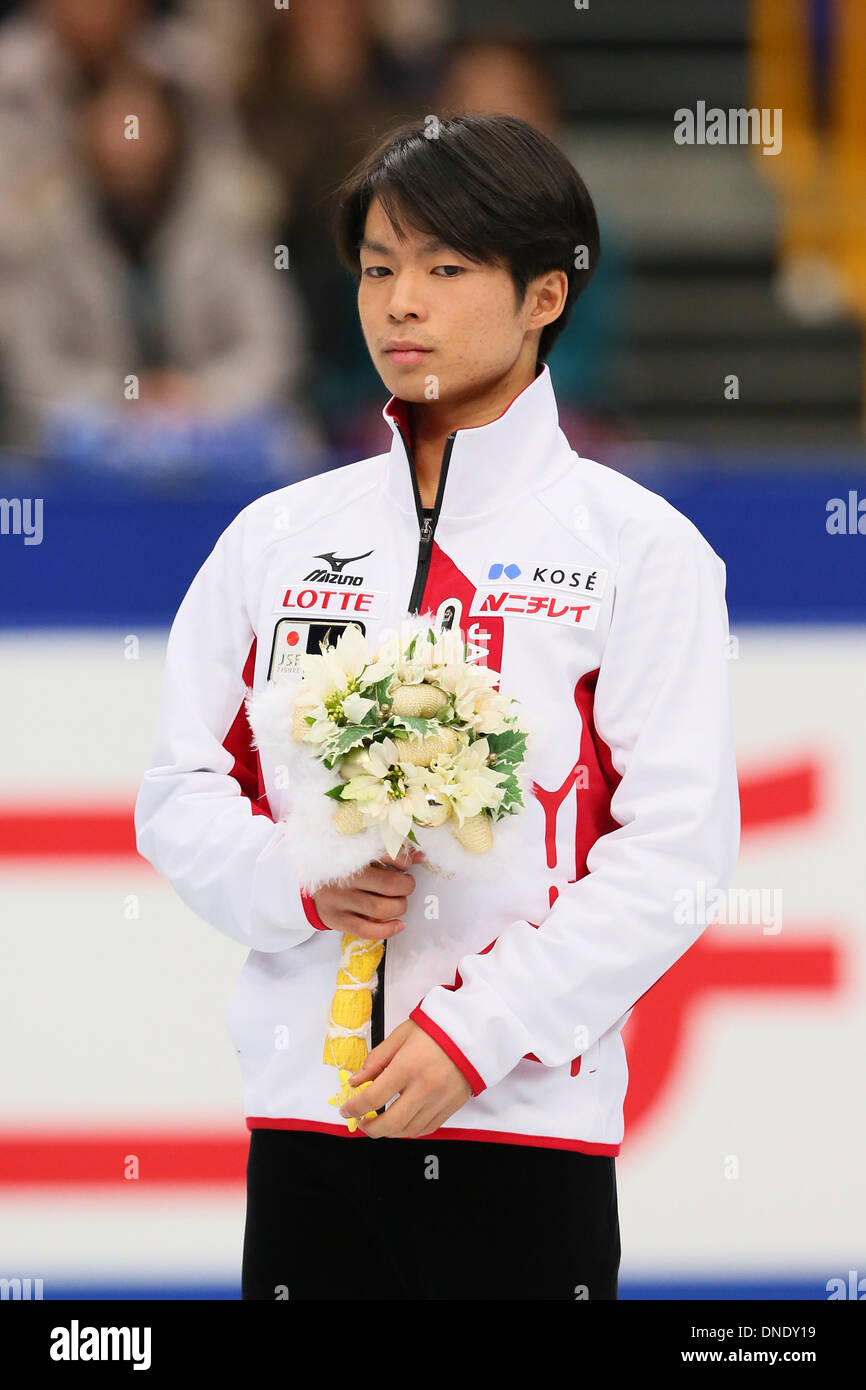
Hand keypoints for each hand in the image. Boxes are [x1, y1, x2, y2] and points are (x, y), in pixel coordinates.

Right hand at [312, 844, 425, 939]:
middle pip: (389, 885)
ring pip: (380, 909)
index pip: (387, 854)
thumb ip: (389, 851)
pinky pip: (366, 930)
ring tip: (399, 902)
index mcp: (350, 854)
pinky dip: (387, 930)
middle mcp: (344, 877)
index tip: (404, 864)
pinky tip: (399, 925)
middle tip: (406, 884)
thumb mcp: (358, 853)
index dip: (404, 860)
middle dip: (406, 886)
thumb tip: (420, 857)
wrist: (306, 884)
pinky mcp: (337, 919)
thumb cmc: (339, 866)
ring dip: (399, 906)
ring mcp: (340, 900)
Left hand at [339, 1019, 472, 1137]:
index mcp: (408, 1067)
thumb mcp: (401, 1035)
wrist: (473, 1031)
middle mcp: (424, 1088)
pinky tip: (401, 1123)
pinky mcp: (452, 1106)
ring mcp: (440, 1100)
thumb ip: (376, 1060)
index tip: (346, 1109)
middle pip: (390, 1123)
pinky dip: (410, 1130)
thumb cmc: (436, 1029)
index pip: (373, 1098)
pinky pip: (427, 1128)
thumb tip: (356, 1081)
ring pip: (408, 1130)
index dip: (354, 1108)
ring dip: (389, 1132)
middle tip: (361, 1122)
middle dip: (370, 1128)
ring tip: (379, 1123)